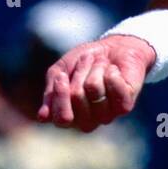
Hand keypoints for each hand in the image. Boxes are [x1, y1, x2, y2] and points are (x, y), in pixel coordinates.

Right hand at [37, 35, 154, 132]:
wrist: (113, 48)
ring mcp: (106, 115)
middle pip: (77, 98)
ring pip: (94, 89)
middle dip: (79, 74)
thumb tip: (42, 117)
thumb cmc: (83, 62)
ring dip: (95, 69)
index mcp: (69, 115)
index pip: (61, 118)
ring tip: (102, 66)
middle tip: (86, 64)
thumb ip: (50, 93)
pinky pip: (114, 88)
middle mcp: (87, 120)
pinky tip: (114, 72)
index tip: (61, 75)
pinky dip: (111, 72)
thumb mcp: (60, 71)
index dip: (60, 95)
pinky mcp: (124, 106)